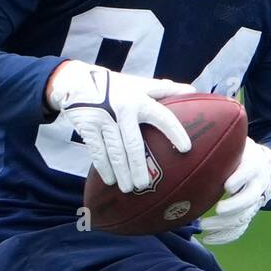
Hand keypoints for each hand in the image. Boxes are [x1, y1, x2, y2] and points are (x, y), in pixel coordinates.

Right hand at [47, 60, 195, 192]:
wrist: (77, 81)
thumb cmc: (115, 86)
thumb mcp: (139, 84)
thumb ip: (164, 90)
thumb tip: (193, 90)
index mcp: (139, 100)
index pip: (162, 116)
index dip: (174, 132)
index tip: (186, 149)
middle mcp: (122, 110)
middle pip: (133, 143)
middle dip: (138, 166)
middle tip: (145, 185)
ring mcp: (103, 119)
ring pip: (114, 151)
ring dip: (122, 172)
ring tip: (129, 188)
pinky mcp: (88, 127)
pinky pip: (97, 151)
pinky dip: (104, 168)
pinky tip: (110, 180)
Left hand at [198, 138, 270, 245]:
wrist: (260, 164)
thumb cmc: (238, 151)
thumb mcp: (235, 142)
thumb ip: (222, 141)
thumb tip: (192, 137)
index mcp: (254, 163)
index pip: (250, 169)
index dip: (240, 178)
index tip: (227, 185)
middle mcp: (257, 184)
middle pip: (250, 198)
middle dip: (235, 206)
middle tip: (218, 209)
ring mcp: (253, 201)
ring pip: (244, 217)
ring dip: (225, 224)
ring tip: (204, 225)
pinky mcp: (247, 214)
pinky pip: (239, 229)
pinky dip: (225, 236)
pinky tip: (208, 238)